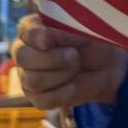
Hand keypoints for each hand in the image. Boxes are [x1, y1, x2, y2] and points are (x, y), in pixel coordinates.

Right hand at [11, 14, 127, 107]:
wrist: (105, 67)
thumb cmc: (92, 43)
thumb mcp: (84, 30)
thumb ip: (65, 29)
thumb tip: (47, 37)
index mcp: (33, 28)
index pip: (26, 30)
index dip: (36, 36)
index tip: (48, 42)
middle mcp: (23, 51)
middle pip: (23, 57)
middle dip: (53, 59)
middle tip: (74, 56)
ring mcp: (26, 75)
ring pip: (33, 80)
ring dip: (62, 75)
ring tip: (75, 68)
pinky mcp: (36, 97)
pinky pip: (43, 99)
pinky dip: (64, 93)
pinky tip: (73, 86)